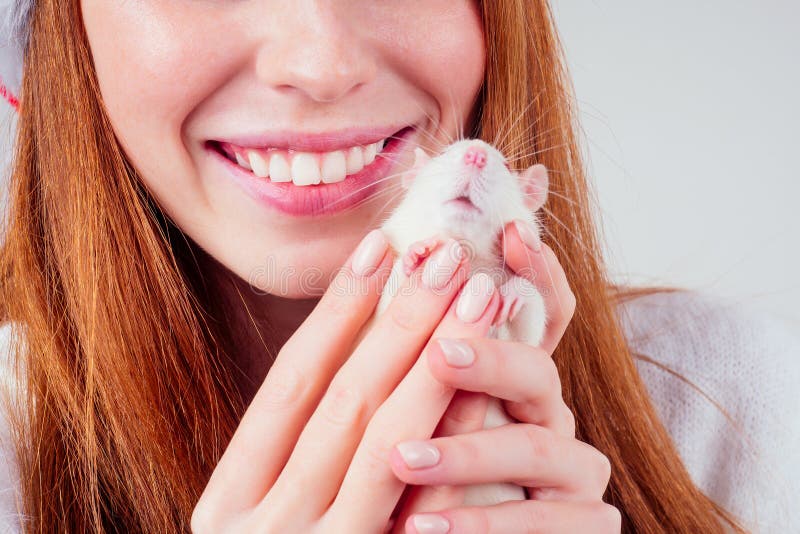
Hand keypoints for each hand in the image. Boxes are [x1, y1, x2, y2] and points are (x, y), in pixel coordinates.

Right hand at [191, 230, 506, 532]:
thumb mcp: (263, 520)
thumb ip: (293, 459)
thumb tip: (353, 346)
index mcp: (229, 500)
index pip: (289, 384)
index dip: (335, 310)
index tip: (378, 246)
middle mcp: (265, 526)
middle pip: (342, 402)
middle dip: (400, 320)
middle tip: (448, 255)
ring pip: (383, 441)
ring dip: (435, 360)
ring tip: (479, 298)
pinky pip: (424, 504)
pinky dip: (455, 439)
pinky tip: (489, 387)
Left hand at [387, 220, 620, 532]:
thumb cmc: (428, 473)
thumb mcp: (418, 411)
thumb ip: (415, 352)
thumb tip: (385, 250)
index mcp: (517, 378)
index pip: (541, 311)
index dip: (535, 272)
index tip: (510, 233)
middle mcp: (551, 416)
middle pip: (539, 372)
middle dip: (492, 357)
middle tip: (439, 353)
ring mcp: (575, 475)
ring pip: (538, 448)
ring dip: (469, 451)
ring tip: (402, 459)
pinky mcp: (584, 527)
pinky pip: (541, 527)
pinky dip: (480, 526)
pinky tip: (419, 531)